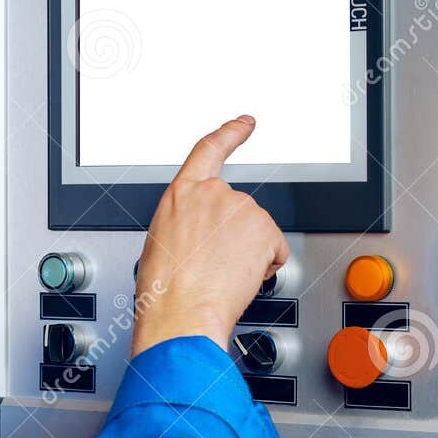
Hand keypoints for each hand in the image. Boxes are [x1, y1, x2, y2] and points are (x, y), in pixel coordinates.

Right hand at [131, 116, 289, 357]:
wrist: (180, 313)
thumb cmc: (165, 290)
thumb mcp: (162, 241)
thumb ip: (187, 222)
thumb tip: (202, 233)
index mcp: (182, 194)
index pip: (210, 149)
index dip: (231, 133)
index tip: (244, 124)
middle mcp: (214, 194)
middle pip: (238, 209)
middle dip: (235, 237)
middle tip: (214, 265)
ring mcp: (242, 210)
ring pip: (257, 232)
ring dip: (247, 254)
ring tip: (221, 275)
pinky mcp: (265, 230)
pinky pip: (274, 250)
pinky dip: (264, 267)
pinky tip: (240, 278)